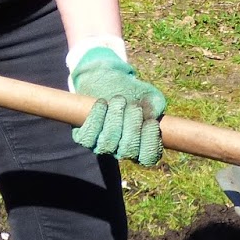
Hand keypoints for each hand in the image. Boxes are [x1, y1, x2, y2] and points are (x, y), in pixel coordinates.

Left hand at [69, 46, 166, 165]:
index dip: (150, 142)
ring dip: (115, 119)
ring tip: (119, 100)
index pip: (147, 158)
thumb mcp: (150, 95)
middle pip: (128, 150)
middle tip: (134, 105)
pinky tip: (103, 103)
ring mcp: (102, 146)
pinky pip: (88, 137)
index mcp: (141, 147)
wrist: (106, 80)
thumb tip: (149, 116)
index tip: (151, 121)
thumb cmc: (133, 92)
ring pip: (107, 144)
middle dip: (133, 125)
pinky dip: (96, 118)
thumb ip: (155, 106)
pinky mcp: (85, 138)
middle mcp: (121, 151)